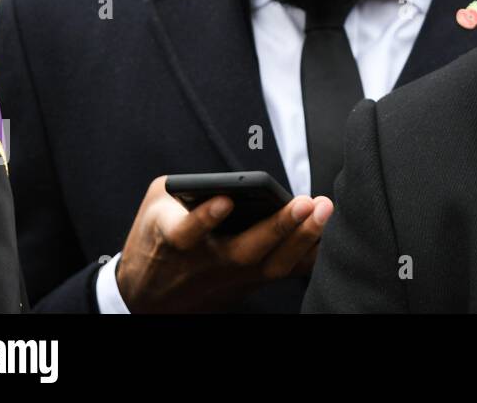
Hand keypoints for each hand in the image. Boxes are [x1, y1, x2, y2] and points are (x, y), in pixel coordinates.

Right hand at [114, 176, 333, 312]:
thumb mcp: (157, 206)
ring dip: (303, 239)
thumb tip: (226, 179)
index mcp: (175, 239)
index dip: (205, 218)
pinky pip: (285, 272)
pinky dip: (309, 254)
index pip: (187, 231)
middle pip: (245, 251)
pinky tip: (330, 233)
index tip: (225, 200)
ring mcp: (231, 278)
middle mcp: (206, 263)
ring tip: (324, 210)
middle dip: (279, 227)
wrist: (147, 297)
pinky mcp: (250, 284)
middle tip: (307, 203)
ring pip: (272, 266)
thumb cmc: (155, 238)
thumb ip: (186, 186)